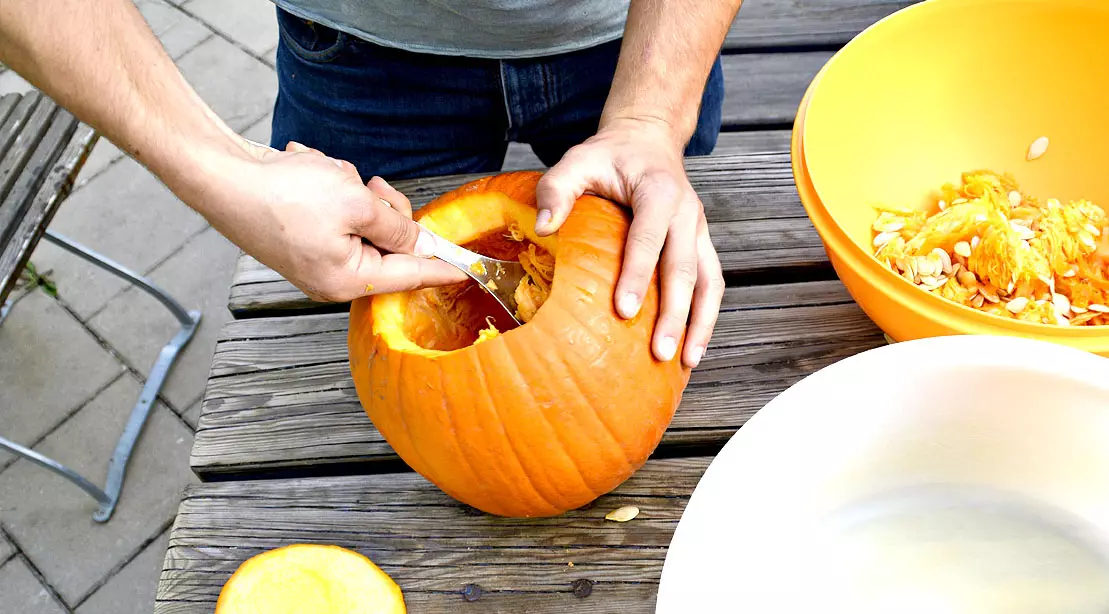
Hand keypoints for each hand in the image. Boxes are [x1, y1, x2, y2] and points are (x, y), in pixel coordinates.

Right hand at [199, 140, 465, 302]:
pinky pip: (337, 212)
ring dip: (353, 192)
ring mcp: (315, 258)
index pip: (410, 274)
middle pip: (388, 244)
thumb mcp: (356, 203)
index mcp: (348, 280)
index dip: (442, 266)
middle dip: (383, 209)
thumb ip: (395, 226)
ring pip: (363, 221)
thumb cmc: (282, 193)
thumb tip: (418, 242)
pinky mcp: (302, 237)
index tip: (470, 271)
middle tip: (369, 186)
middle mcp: (332, 278)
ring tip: (325, 177)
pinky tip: (307, 174)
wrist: (219, 175)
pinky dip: (329, 188)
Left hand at [535, 118, 723, 368]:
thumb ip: (557, 188)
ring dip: (700, 324)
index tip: (624, 311)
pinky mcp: (701, 245)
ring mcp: (699, 231)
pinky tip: (691, 348)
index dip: (637, 274)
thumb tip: (542, 228)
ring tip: (687, 362)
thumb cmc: (609, 156)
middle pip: (684, 269)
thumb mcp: (577, 160)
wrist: (648, 140)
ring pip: (709, 282)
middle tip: (659, 352)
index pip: (648, 238)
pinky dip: (705, 318)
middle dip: (675, 314)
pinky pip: (710, 285)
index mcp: (659, 191)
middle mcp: (688, 213)